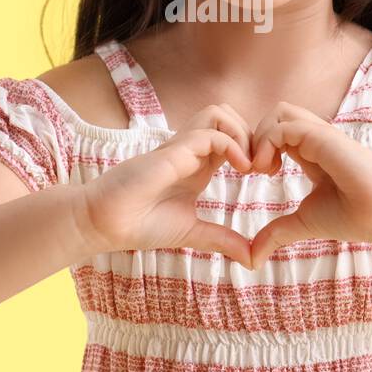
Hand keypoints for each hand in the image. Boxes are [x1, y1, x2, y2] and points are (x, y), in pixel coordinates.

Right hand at [80, 106, 254, 266]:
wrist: (105, 224)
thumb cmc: (141, 225)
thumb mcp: (193, 233)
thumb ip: (222, 240)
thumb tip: (251, 259)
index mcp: (198, 165)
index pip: (232, 136)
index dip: (254, 147)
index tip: (267, 173)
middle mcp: (191, 150)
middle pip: (228, 115)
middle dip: (252, 133)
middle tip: (263, 165)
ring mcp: (181, 147)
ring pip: (218, 112)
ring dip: (241, 132)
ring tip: (250, 164)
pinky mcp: (172, 151)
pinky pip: (209, 133)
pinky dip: (231, 145)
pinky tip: (240, 169)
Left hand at [247, 102, 371, 269]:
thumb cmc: (351, 217)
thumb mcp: (303, 223)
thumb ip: (276, 233)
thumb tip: (252, 259)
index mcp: (312, 150)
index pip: (278, 129)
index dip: (260, 146)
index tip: (258, 174)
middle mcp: (316, 138)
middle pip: (276, 114)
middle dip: (256, 136)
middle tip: (256, 169)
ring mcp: (321, 135)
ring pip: (280, 112)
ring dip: (261, 137)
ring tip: (262, 169)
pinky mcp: (326, 138)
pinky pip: (286, 126)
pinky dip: (268, 143)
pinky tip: (270, 171)